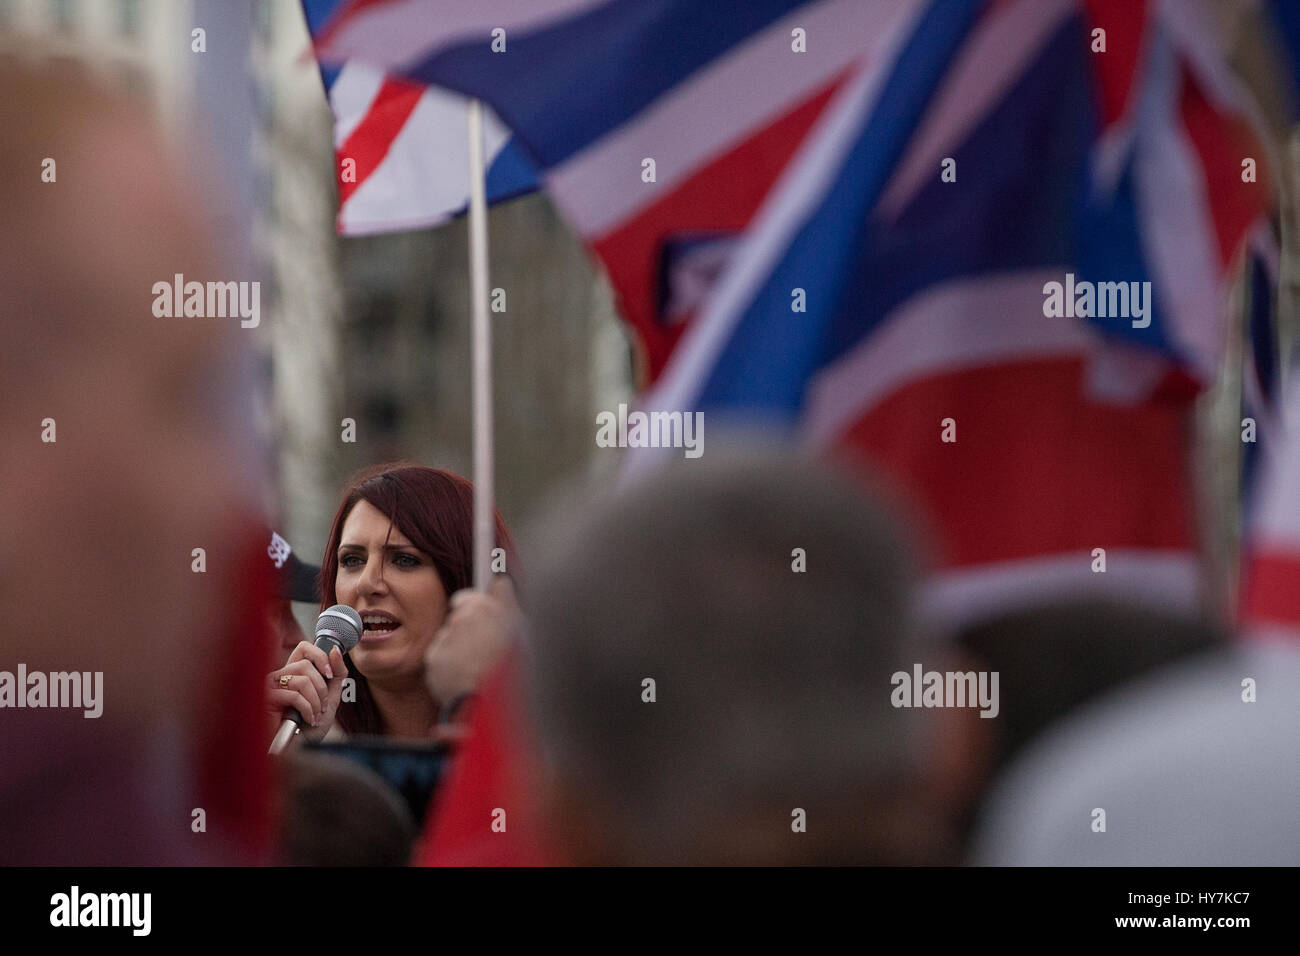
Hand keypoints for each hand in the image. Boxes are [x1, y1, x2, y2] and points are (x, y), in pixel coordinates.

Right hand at [266, 641, 348, 741]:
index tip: (331, 675)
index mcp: (292, 673)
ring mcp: (270, 687)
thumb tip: (335, 649)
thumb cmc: (308, 728)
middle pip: (306, 664)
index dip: (321, 656)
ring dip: (316, 701)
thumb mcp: (330, 698)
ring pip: (302, 680)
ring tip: (315, 716)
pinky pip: (294, 695)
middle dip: (322, 688)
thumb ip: (336, 674)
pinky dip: (307, 710)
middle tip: (323, 706)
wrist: (296, 752)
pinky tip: (307, 720)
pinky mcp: (266, 699)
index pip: (304, 647)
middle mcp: (279, 676)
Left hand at [424, 575, 520, 709]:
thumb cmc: (514, 671)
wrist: (490, 703)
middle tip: (484, 650)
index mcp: (488, 607)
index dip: (477, 608)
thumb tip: (500, 582)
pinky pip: (441, 657)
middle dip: (469, 629)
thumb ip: (507, 601)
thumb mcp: (522, 631)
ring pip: (451, 637)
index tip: (480, 616)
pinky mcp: (434, 658)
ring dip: (460, 648)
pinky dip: (450, 665)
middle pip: (460, 617)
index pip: (472, 596)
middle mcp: (464, 618)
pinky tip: (465, 677)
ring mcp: (447, 638)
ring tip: (477, 668)